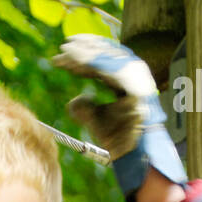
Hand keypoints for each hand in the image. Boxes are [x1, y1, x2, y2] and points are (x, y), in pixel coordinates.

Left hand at [54, 35, 185, 201]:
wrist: (134, 155)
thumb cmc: (118, 139)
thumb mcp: (96, 121)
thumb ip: (85, 109)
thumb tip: (72, 103)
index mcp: (127, 80)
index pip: (106, 59)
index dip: (86, 53)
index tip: (64, 51)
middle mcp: (134, 75)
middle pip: (108, 52)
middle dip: (85, 47)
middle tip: (64, 46)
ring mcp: (137, 79)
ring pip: (108, 56)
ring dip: (86, 52)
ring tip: (66, 51)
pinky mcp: (136, 85)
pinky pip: (111, 68)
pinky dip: (92, 62)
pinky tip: (75, 61)